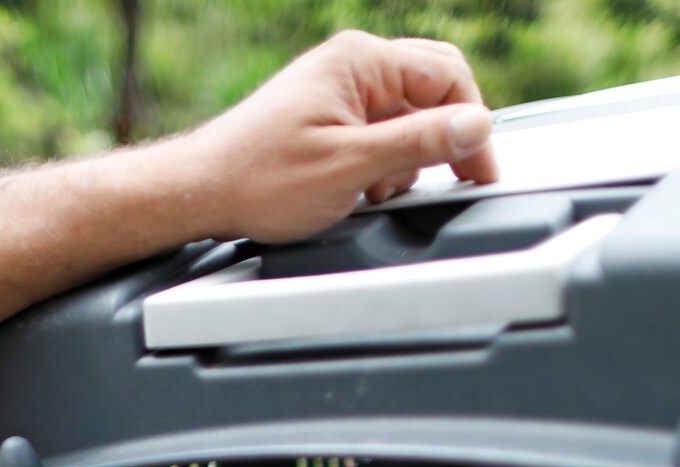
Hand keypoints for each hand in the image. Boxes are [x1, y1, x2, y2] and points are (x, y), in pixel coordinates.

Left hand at [172, 31, 500, 243]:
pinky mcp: (328, 115)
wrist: (200, 192)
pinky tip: (362, 189)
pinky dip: (383, 163)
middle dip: (444, 137)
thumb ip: (419, 142)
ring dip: (408, 157)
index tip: (479, 171)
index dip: (473, 127)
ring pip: (408, 115)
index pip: (450, 78)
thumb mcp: (350, 166)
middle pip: (434, 89)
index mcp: (361, 61)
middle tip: (452, 179)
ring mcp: (339, 88)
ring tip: (377, 190)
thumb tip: (477, 125)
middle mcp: (353, 65)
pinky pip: (379, 131)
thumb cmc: (259, 178)